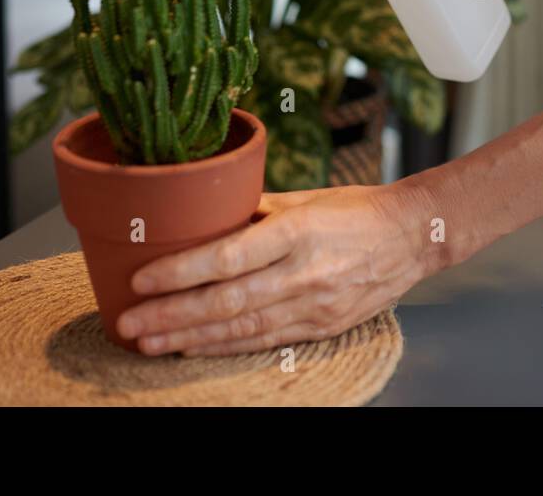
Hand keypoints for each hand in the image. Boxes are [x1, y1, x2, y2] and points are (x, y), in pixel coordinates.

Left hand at [115, 182, 434, 355]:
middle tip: (128, 321)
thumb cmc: (358, 209)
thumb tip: (207, 215)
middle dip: (171, 314)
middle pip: (226, 301)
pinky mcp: (323, 327)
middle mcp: (304, 272)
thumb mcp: (307, 197)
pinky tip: (193, 346)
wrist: (413, 238)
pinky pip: (265, 340)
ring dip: (189, 337)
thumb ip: (256, 209)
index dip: (181, 272)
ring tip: (149, 341)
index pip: (229, 257)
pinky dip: (225, 346)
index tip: (142, 279)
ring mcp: (314, 304)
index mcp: (298, 231)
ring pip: (241, 328)